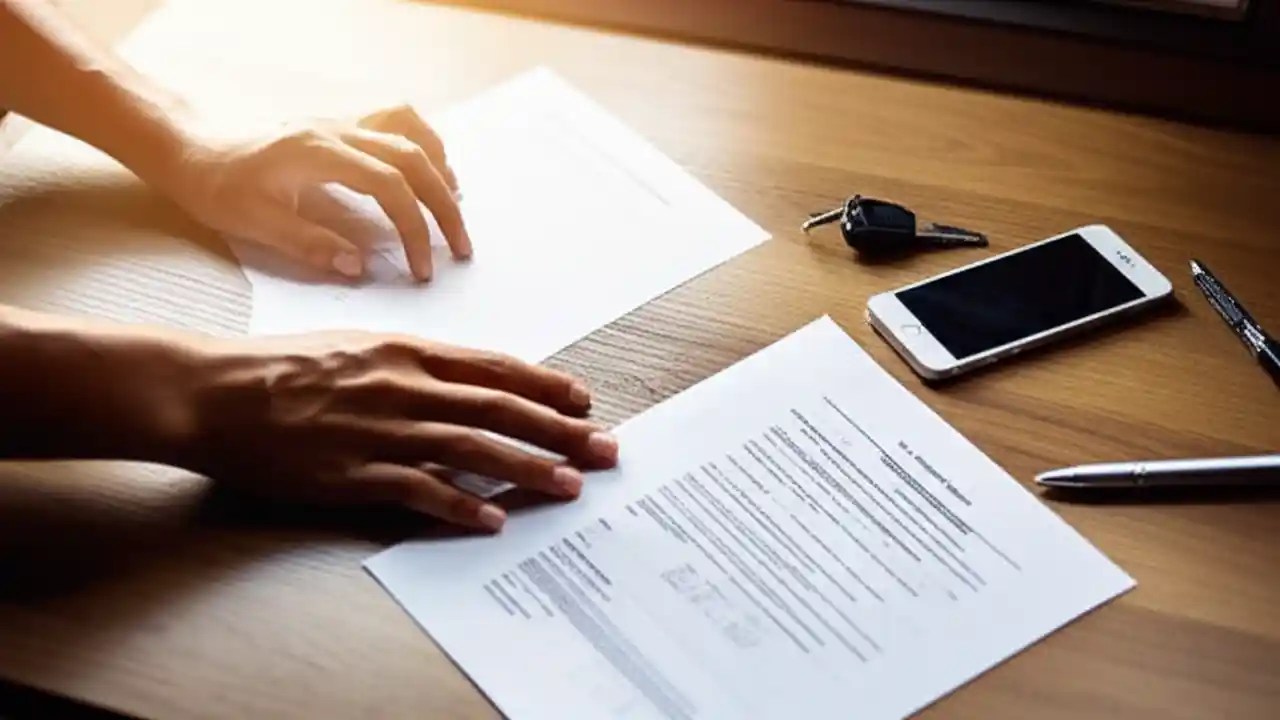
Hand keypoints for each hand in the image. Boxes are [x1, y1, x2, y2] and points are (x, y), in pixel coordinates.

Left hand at [159, 105, 468, 280]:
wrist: (189, 149)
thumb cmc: (216, 187)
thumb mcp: (255, 224)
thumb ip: (311, 245)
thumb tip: (360, 266)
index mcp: (320, 154)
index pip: (390, 187)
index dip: (414, 230)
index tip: (421, 270)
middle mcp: (337, 130)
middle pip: (413, 159)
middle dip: (444, 205)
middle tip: (460, 247)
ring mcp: (340, 122)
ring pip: (410, 131)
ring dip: (440, 167)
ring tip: (455, 203)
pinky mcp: (338, 125)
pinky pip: (394, 120)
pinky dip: (421, 142)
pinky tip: (428, 168)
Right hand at [175, 332, 617, 531]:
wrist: (212, 390)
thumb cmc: (278, 365)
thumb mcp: (353, 344)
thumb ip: (409, 362)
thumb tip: (459, 379)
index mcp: (405, 352)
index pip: (494, 368)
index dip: (544, 384)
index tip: (583, 399)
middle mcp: (404, 387)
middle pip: (500, 409)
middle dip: (561, 429)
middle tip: (605, 446)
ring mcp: (381, 431)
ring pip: (474, 450)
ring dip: (528, 469)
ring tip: (570, 485)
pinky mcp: (353, 473)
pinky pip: (420, 491)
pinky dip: (461, 507)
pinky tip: (493, 521)